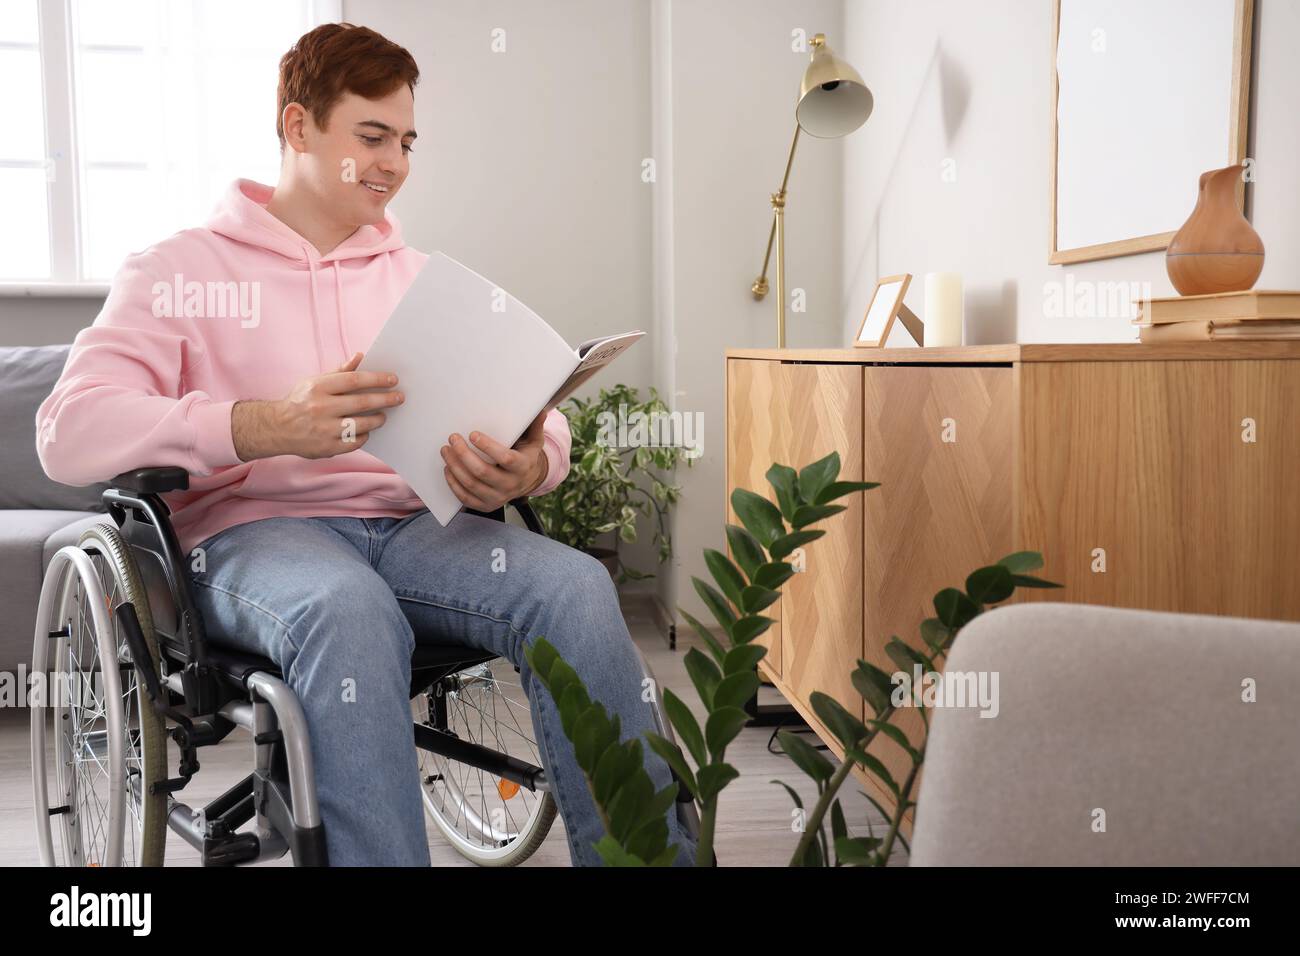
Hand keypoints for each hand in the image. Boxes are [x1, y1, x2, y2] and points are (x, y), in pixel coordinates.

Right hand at [233, 352, 403, 460]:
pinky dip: (363, 435)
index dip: (377, 379)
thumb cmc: (300, 401)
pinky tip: (366, 430)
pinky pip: (354, 442)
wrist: (276, 428)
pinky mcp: (326, 447)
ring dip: (377, 419)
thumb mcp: (315, 381)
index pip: (355, 380)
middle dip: (385, 399)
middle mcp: (320, 408)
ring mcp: (324, 429)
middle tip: (399, 398)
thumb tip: (361, 356)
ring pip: (361, 424)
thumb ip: (339, 371)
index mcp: (318, 387)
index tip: (393, 379)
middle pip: (362, 402)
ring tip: (383, 416)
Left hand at [441, 409, 548, 511]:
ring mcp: (498, 498)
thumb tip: (540, 411)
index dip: (488, 447)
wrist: (527, 482)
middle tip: (453, 438)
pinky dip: (453, 483)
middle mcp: (511, 485)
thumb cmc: (525, 457)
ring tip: (446, 450)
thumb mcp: (533, 442)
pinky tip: (448, 469)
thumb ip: (534, 426)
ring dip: (455, 466)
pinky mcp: (486, 506)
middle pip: (482, 472)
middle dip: (464, 454)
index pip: (505, 458)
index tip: (473, 434)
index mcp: (522, 467)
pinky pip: (465, 498)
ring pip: (471, 484)